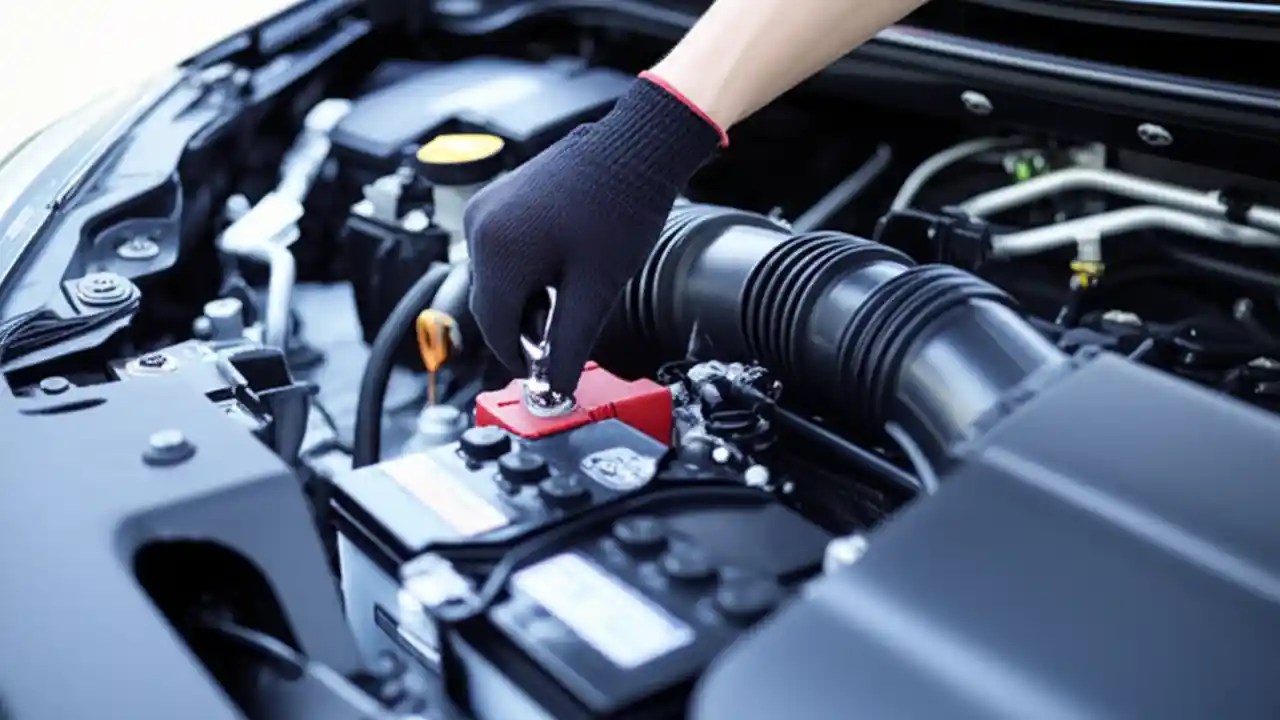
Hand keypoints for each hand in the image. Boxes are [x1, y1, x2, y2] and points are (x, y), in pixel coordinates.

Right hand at [464, 77, 722, 393]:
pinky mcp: (498, 199)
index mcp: (498, 252)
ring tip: (573, 290)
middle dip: (526, 326)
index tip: (546, 372)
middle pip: (491, 304)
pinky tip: (562, 266)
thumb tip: (557, 388)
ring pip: (496, 279)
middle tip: (566, 333)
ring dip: (527, 298)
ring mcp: (486, 209)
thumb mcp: (596, 290)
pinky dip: (525, 271)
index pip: (495, 327)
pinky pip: (500, 252)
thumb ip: (570, 345)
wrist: (634, 147)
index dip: (520, 358)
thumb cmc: (621, 208)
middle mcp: (480, 226)